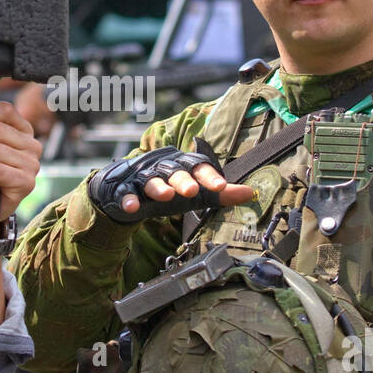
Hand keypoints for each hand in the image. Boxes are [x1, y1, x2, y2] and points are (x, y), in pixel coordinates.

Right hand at [89, 146, 253, 223]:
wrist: (128, 188)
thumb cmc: (168, 189)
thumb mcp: (194, 194)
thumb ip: (219, 194)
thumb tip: (249, 193)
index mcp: (182, 165)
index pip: (197, 165)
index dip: (209, 175)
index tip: (220, 186)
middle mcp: (162, 167)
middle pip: (174, 170)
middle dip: (183, 180)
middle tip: (192, 191)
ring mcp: (141, 177)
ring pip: (150, 179)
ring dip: (158, 187)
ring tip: (166, 195)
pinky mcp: (123, 188)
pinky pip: (126, 193)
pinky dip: (128, 200)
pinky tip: (132, 208)